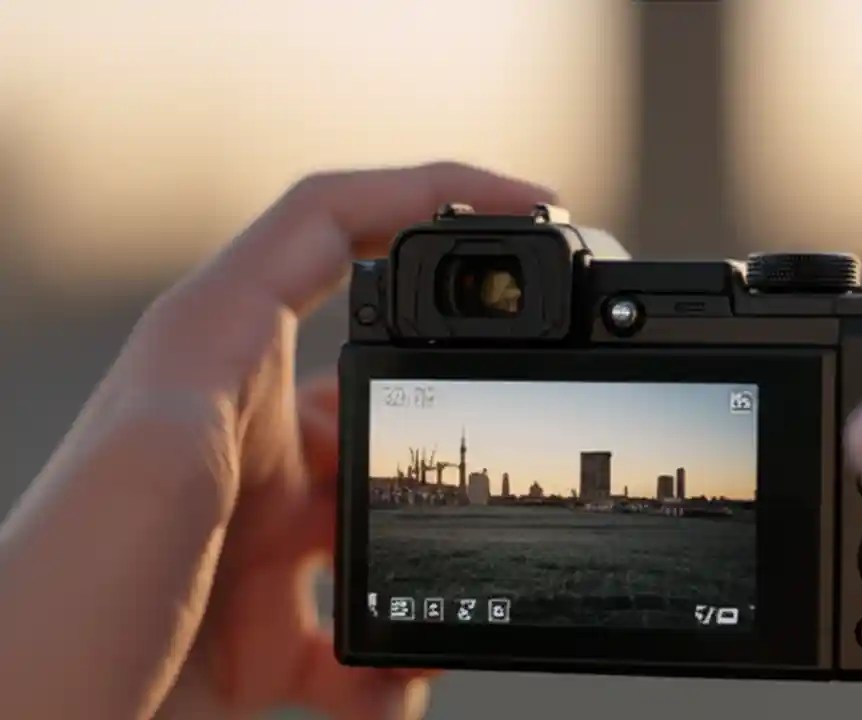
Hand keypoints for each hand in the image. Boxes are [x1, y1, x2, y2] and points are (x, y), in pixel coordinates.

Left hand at [0, 162, 554, 718]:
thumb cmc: (52, 617)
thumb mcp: (151, 472)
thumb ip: (230, 384)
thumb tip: (319, 348)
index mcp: (209, 358)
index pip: (331, 225)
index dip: (434, 191)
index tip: (533, 205)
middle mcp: (233, 428)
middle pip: (381, 379)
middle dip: (447, 423)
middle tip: (491, 467)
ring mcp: (252, 522)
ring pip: (383, 509)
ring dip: (422, 558)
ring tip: (434, 609)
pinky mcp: (261, 609)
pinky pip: (365, 611)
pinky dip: (396, 650)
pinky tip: (389, 684)